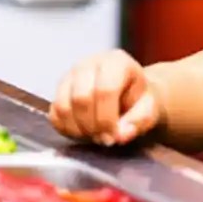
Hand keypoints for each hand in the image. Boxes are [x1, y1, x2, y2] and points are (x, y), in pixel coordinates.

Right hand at [48, 50, 162, 145]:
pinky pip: (54, 113)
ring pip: (63, 106)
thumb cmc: (137, 99)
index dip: (107, 119)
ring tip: (94, 135)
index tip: (112, 137)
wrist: (127, 92)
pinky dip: (66, 129)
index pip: (105, 90)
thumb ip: (137, 122)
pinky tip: (83, 132)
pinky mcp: (59, 89)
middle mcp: (89, 64)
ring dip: (77, 129)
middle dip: (92, 126)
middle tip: (104, 139)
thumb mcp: (148, 109)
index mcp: (116, 62)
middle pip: (81, 98)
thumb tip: (119, 135)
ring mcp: (70, 75)